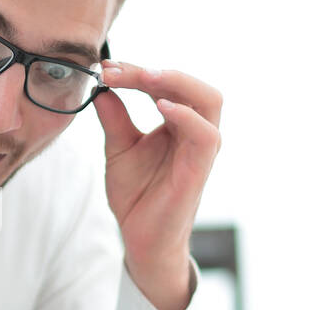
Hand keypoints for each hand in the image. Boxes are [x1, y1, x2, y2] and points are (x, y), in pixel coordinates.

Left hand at [93, 63, 222, 309]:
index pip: (165, 84)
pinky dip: (186, 116)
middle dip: (156, 70)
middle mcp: (195, 132)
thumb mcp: (119, 149)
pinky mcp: (200, 170)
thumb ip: (114, 118)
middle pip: (191, 85)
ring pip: (208, 101)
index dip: (135, 71)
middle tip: (118, 69)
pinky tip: (161, 106)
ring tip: (143, 77)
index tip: (103, 69)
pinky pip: (205, 135)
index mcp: (178, 123)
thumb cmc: (137, 197)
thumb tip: (101, 87)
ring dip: (176, 83)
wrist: (141, 240)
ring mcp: (201, 150)